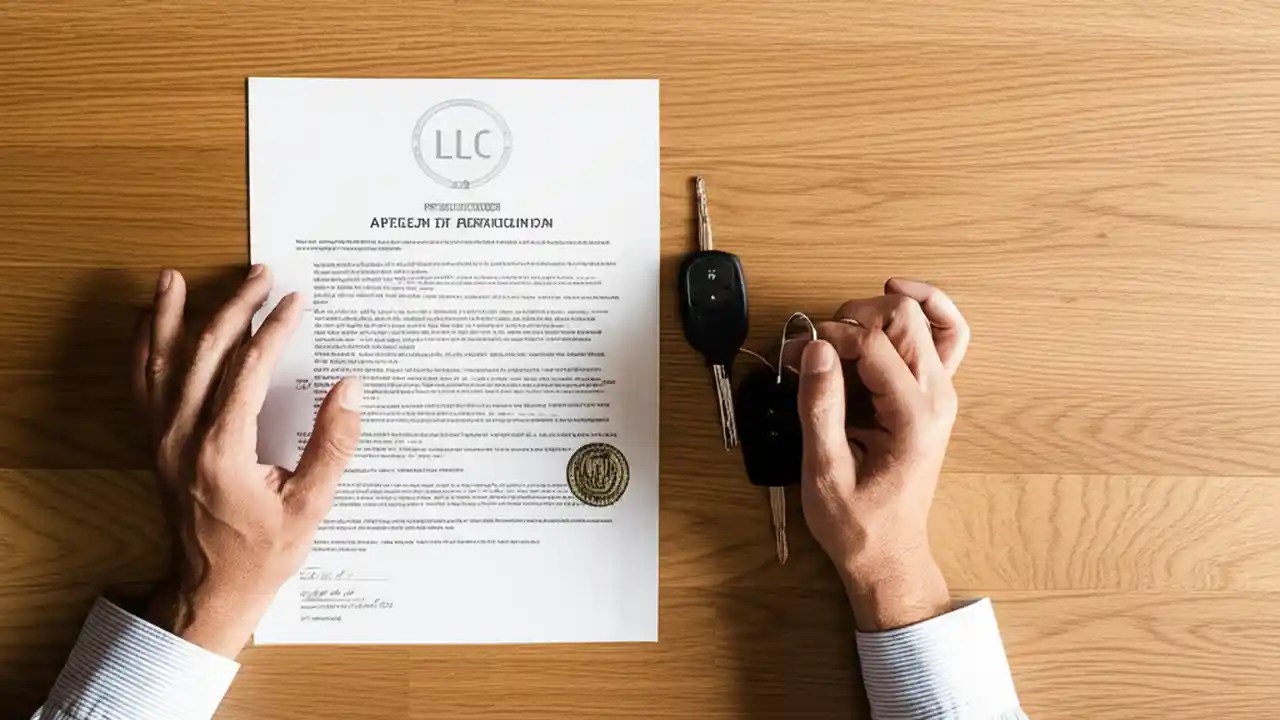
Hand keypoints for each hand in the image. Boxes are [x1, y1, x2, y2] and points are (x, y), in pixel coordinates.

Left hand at [132, 266, 361, 657]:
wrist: (211, 590)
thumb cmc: (263, 553)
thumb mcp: (311, 506)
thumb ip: (333, 445)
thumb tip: (351, 389)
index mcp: (223, 451)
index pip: (249, 371)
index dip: (274, 330)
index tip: (296, 302)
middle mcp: (184, 438)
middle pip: (204, 354)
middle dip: (234, 308)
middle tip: (260, 276)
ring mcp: (163, 440)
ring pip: (161, 364)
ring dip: (170, 317)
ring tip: (175, 278)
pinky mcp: (157, 444)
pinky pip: (141, 386)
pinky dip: (144, 350)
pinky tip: (150, 324)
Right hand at [795, 278, 969, 630]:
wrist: (888, 553)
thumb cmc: (856, 523)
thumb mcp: (825, 471)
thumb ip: (821, 407)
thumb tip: (814, 349)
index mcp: (914, 418)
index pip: (873, 345)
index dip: (829, 340)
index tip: (795, 357)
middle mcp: (938, 398)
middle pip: (905, 319)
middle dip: (853, 319)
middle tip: (816, 346)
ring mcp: (942, 394)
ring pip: (926, 319)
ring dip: (881, 312)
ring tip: (845, 325)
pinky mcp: (935, 395)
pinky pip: (945, 336)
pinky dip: (924, 310)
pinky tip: (894, 297)